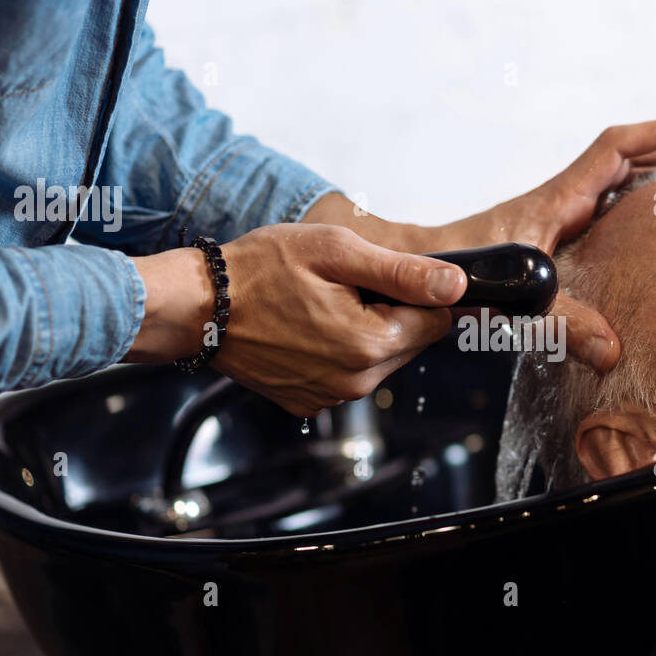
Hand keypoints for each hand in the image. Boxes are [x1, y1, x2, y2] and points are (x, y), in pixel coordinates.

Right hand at [126, 223, 465, 416]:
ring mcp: (331, 398)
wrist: (198, 307)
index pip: (436, 319)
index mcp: (371, 344)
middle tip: (341, 287)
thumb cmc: (259, 271)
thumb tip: (456, 285)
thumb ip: (404, 272)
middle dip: (389, 313)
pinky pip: (346, 376)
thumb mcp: (336, 252)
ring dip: (363, 333)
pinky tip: (305, 330)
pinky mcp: (308, 403)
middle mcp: (356, 382)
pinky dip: (336, 353)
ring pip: (380, 360)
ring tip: (319, 305)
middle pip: (410, 342)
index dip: (414, 291)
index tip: (379, 276)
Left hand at [440, 119, 655, 370]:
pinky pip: (604, 203)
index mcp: (558, 199)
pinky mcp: (551, 235)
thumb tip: (611, 351)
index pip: (617, 146)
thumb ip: (563, 323)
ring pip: (616, 175)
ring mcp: (556, 214)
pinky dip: (635, 200)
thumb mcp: (517, 298)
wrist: (422, 275)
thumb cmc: (460, 276)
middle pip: (626, 153)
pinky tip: (651, 226)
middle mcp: (561, 199)